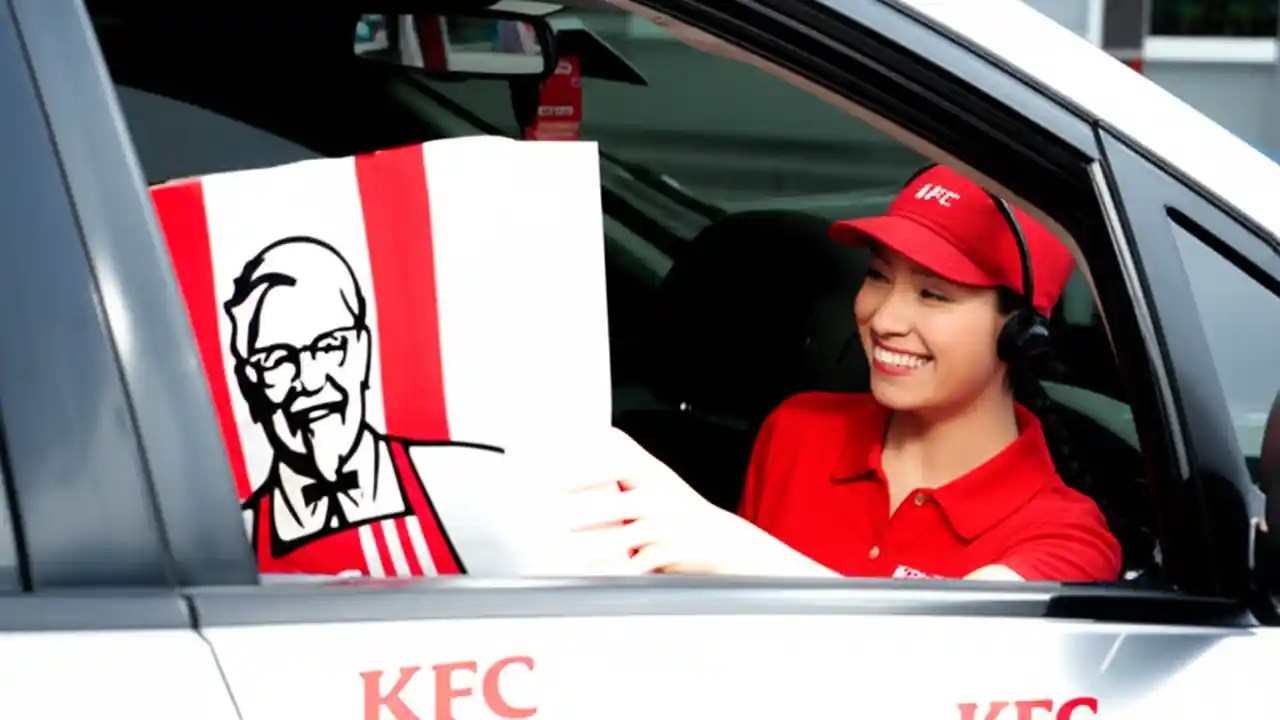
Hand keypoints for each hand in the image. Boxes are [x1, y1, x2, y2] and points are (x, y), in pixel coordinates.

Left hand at [560, 428, 838, 576]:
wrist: (724, 541)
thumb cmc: (680, 511)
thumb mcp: (658, 480)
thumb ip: (628, 466)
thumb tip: (595, 441)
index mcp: (654, 473)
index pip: (618, 463)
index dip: (586, 470)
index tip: (556, 479)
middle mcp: (662, 495)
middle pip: (615, 502)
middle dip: (582, 512)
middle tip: (556, 519)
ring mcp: (669, 524)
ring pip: (622, 537)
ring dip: (591, 547)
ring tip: (566, 553)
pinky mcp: (673, 552)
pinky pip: (638, 564)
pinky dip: (615, 572)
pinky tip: (595, 576)